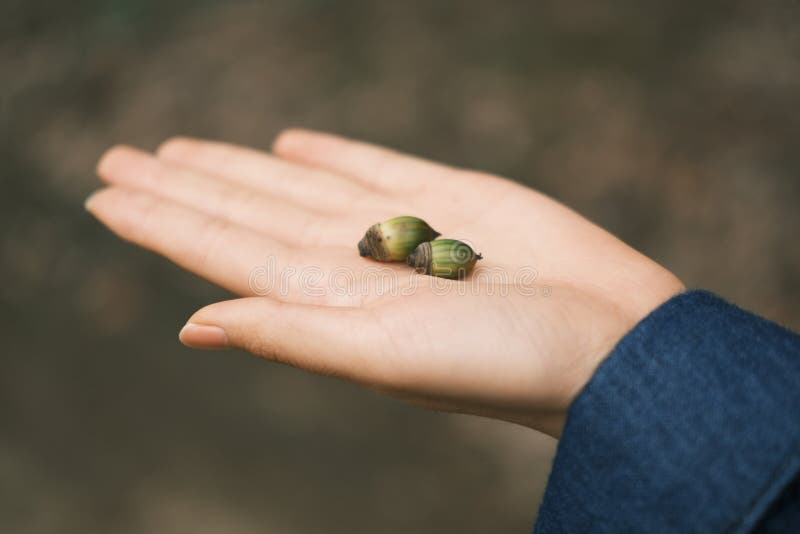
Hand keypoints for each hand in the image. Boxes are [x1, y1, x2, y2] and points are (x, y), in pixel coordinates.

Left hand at [86, 129, 683, 436]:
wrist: (607, 339)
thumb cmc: (503, 361)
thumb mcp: (385, 358)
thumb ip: (290, 336)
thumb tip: (191, 327)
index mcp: (328, 301)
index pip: (223, 250)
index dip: (163, 221)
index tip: (105, 192)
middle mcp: (352, 263)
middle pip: (245, 209)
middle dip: (182, 184)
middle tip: (119, 156)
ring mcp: (398, 228)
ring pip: (295, 184)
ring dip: (237, 165)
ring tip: (180, 149)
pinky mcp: (448, 197)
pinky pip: (370, 166)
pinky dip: (328, 152)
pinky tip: (288, 145)